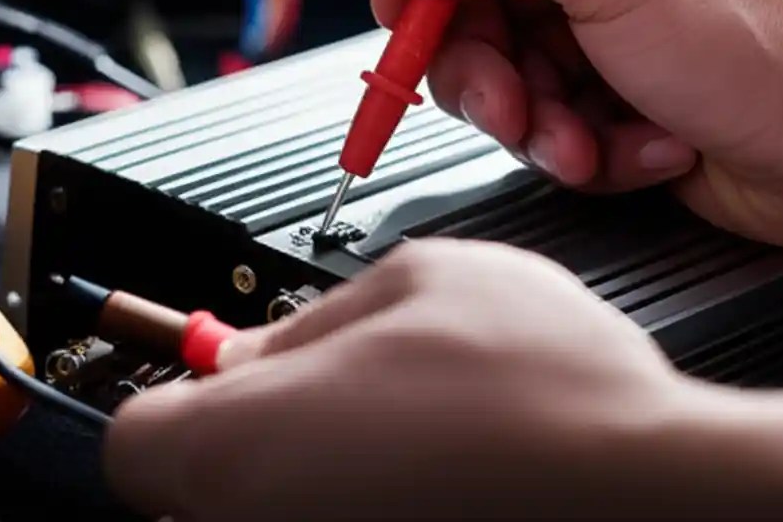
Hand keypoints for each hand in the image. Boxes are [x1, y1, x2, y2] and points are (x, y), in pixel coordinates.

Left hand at [103, 240, 695, 520]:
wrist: (652, 487)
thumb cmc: (540, 389)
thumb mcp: (408, 284)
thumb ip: (304, 320)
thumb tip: (254, 348)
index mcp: (239, 448)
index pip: (130, 441)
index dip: (175, 392)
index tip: (218, 370)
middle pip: (192, 487)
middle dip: (241, 431)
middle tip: (314, 389)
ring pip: (264, 509)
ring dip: (301, 469)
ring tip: (385, 428)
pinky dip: (351, 499)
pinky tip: (418, 470)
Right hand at [372, 0, 782, 250]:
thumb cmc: (770, 31)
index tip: (403, 8)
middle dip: (481, 64)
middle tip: (501, 102)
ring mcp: (600, 15)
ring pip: (498, 66)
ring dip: (530, 118)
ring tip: (576, 138)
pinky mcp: (608, 86)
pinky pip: (541, 116)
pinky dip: (574, 144)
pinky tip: (627, 146)